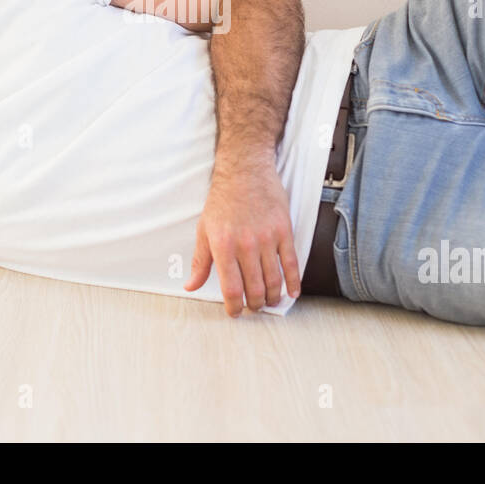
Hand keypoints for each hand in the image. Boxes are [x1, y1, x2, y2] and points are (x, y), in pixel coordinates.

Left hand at [183, 161, 300, 315]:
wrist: (245, 171)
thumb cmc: (223, 199)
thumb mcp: (204, 229)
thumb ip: (200, 261)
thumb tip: (191, 286)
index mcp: (223, 246)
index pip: (231, 288)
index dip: (234, 307)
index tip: (235, 312)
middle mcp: (245, 244)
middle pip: (255, 288)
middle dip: (254, 304)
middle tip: (253, 308)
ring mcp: (267, 238)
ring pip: (274, 279)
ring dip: (273, 297)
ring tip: (269, 301)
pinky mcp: (283, 231)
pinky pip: (291, 262)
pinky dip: (293, 281)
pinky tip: (292, 292)